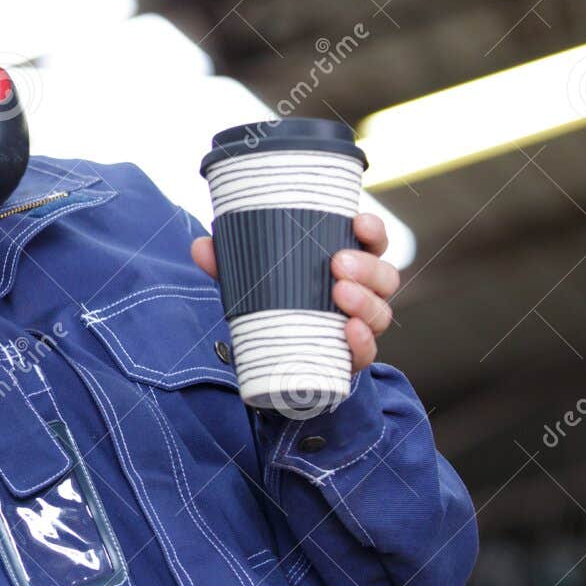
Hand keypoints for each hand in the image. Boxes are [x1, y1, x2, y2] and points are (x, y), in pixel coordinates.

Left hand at [190, 212, 398, 373]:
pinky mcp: (351, 358)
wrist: (279, 362)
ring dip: (365, 301)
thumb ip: (228, 265)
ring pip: (381, 312)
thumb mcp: (252, 282)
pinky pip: (367, 352)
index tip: (360, 223)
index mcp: (347, 266)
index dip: (373, 232)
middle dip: (367, 268)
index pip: (373, 243)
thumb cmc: (276, 306)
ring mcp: (360, 326)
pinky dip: (362, 342)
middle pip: (384, 276)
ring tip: (340, 294)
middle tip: (337, 263)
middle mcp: (362, 294)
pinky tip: (350, 331)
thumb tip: (201, 247)